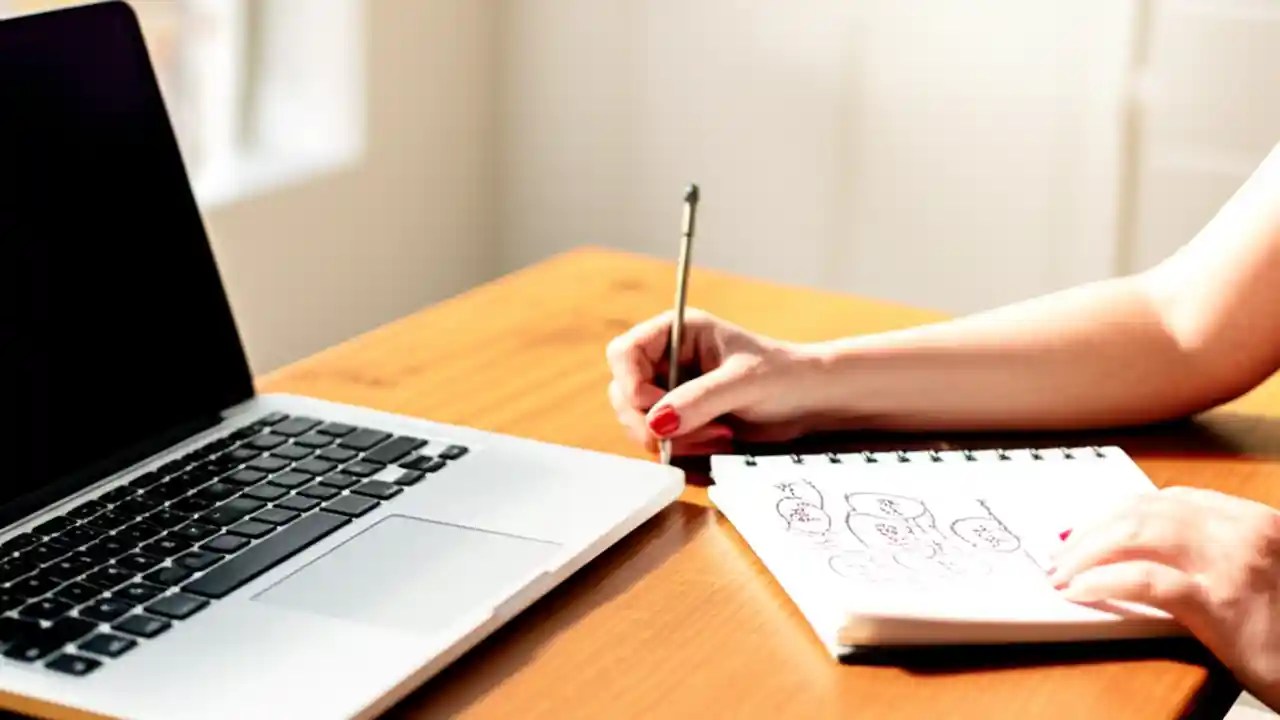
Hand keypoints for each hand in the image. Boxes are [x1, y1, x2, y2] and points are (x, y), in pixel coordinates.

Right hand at [605, 308, 824, 455]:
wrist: (812, 401)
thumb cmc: (785, 375)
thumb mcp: (743, 382)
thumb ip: (698, 400)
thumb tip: (657, 423)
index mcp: (676, 333)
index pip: (624, 353)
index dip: (630, 384)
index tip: (656, 410)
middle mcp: (667, 361)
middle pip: (624, 395)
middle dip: (654, 422)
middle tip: (692, 433)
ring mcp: (672, 393)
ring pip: (640, 423)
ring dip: (673, 440)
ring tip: (719, 437)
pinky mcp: (682, 422)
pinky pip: (662, 442)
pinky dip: (682, 451)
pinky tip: (717, 445)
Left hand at [1049, 486, 1279, 709]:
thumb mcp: (1259, 577)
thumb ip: (1213, 556)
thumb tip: (1141, 554)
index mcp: (1253, 520)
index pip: (1168, 501)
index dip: (1117, 513)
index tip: (1084, 531)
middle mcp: (1243, 531)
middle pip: (1144, 511)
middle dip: (1092, 531)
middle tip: (1059, 556)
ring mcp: (1232, 564)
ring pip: (1138, 534)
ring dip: (1087, 553)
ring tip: (1060, 574)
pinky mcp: (1222, 605)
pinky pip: (1146, 581)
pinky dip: (1102, 582)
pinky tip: (1079, 593)